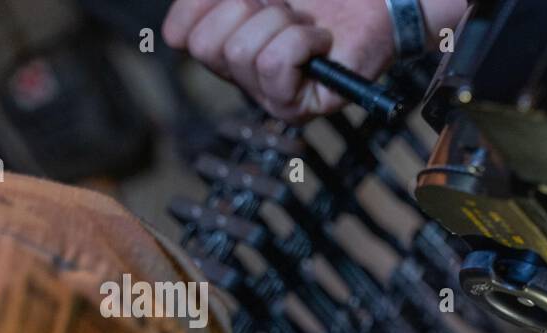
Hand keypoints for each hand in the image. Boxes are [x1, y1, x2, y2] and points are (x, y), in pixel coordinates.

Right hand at [163, 0, 395, 122]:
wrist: (372, 5)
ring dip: (279, 23)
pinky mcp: (299, 108)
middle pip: (207, 47)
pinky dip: (300, 40)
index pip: (182, 35)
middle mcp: (242, 77)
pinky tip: (320, 42)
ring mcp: (270, 97)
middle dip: (245, 10)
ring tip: (304, 25)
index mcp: (224, 44)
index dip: (202, 3)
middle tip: (281, 8)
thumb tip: (175, 32)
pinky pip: (274, 65)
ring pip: (240, 55)